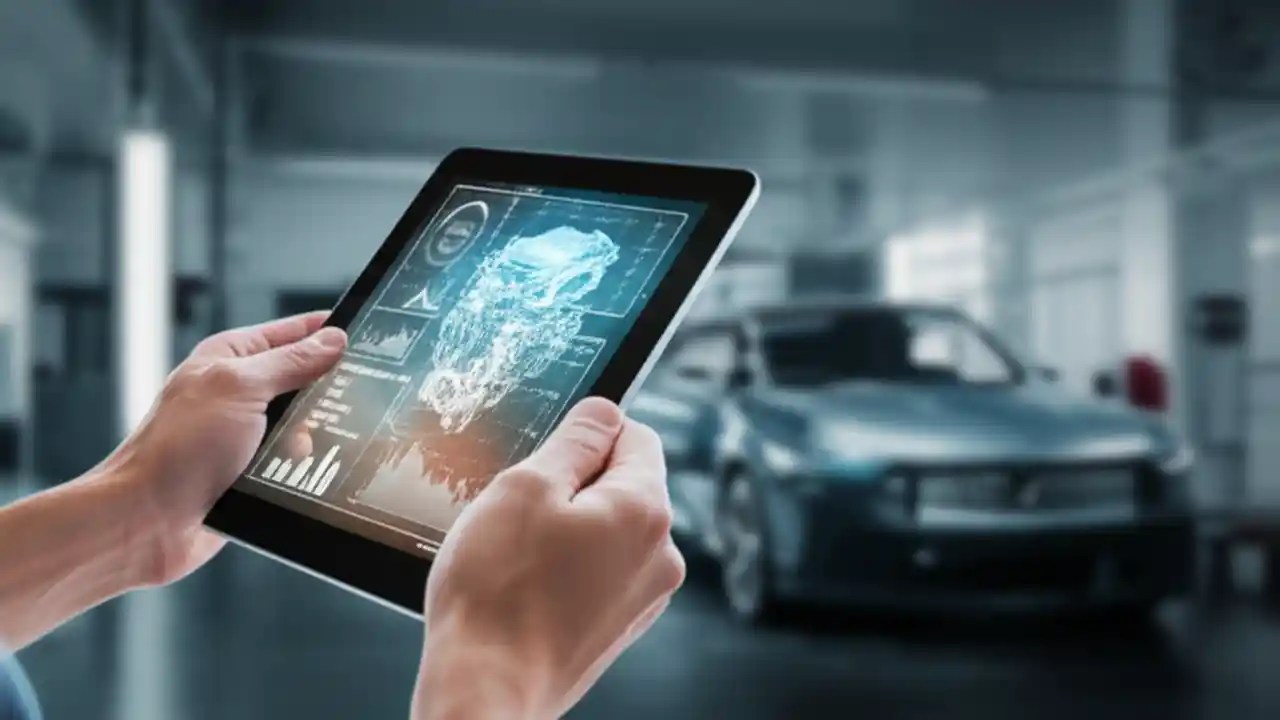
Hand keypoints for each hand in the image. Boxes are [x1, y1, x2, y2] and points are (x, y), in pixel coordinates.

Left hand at [106, 311, 346, 585]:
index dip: (328, 332)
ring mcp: (244, 434)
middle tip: (355, 397)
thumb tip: (333, 340)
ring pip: (304, 425)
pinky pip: (294, 462)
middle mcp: (237, 392)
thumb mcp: (240, 389)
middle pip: (304, 380)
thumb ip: (290, 362)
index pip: (292, 332)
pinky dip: (303, 466)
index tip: (368, 338)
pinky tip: (304, 474)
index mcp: (230, 359)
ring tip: (308, 444)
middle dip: (327, 392)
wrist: (146, 522)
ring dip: (313, 436)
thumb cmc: (176, 450)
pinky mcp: (250, 473)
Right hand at [414, 398, 685, 719]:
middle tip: (521, 511)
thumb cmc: (498, 593)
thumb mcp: (526, 486)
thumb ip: (575, 439)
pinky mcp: (618, 626)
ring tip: (518, 556)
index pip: (634, 434)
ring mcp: (643, 596)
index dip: (585, 435)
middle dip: (573, 485)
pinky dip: (566, 568)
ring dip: (567, 528)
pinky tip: (526, 586)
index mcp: (646, 510)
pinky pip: (597, 572)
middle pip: (622, 483)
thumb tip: (605, 411)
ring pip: (606, 530)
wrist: (486, 689)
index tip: (545, 457)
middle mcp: (660, 553)